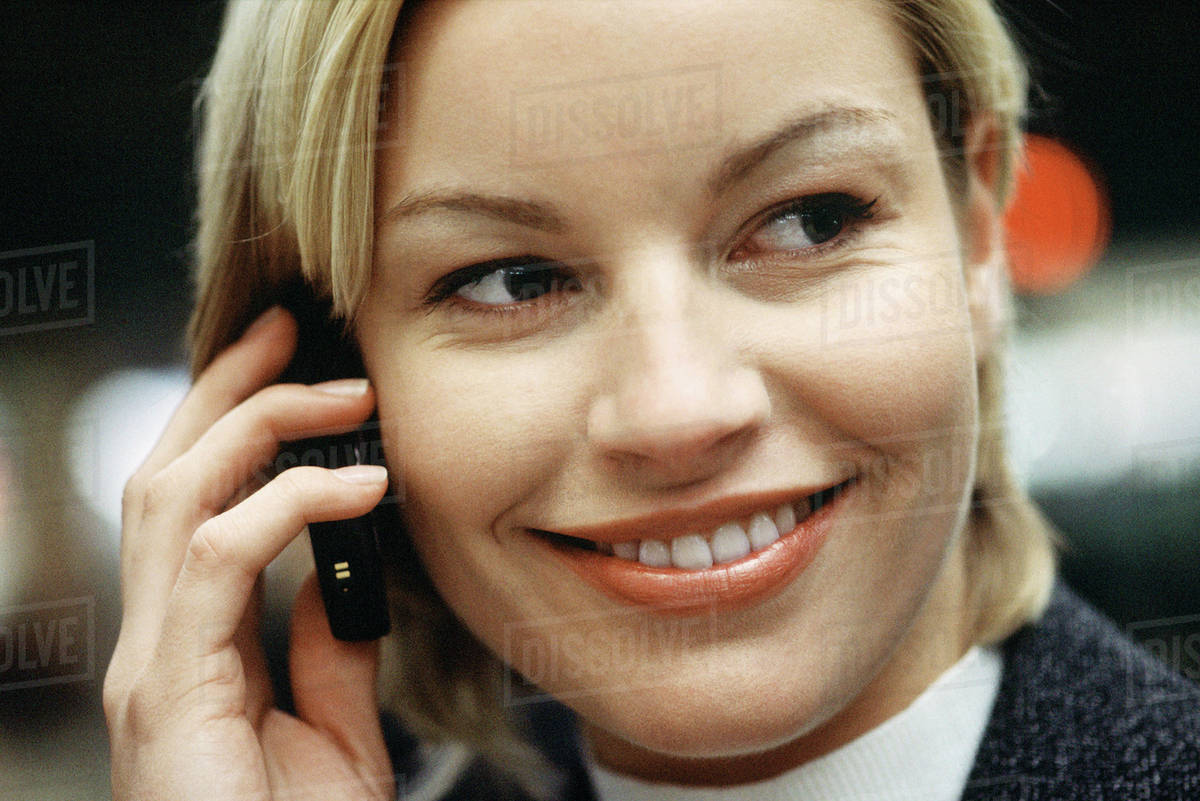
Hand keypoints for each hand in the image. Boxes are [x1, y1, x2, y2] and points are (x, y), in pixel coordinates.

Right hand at [104, 307, 395, 800]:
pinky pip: (219, 562)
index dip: (232, 425)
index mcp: (188, 646)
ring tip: (341, 392)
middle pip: (167, 475)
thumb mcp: (328, 735)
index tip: (297, 368)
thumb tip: (344, 585)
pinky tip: (358, 488)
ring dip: (255, 425)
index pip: (193, 503)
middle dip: (225, 390)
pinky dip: (286, 505)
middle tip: (292, 328)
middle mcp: (153, 642)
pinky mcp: (168, 694)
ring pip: (173, 496)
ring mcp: (151, 665)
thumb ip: (325, 656)